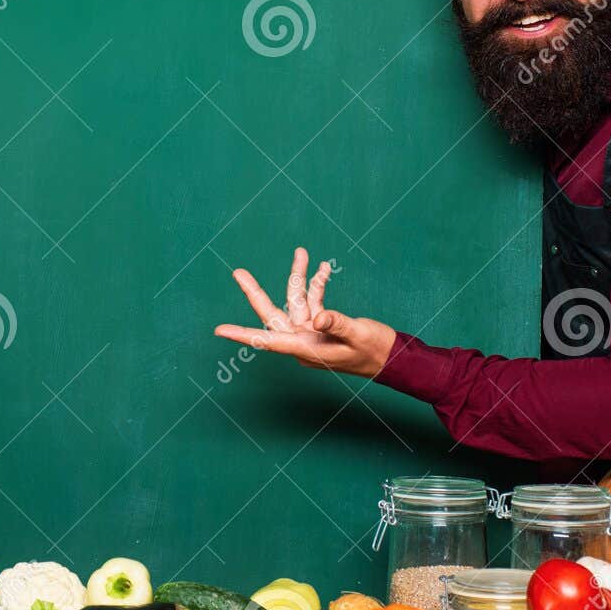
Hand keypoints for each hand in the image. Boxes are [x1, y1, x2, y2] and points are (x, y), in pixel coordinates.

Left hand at [213, 247, 396, 378]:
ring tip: (302, 252)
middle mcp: (303, 340)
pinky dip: (318, 284)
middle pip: (273, 313)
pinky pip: (314, 300)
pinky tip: (324, 268)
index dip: (242, 335)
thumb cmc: (374, 351)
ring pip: (296, 300)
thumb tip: (318, 316)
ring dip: (299, 277)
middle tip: (238, 272)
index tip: (219, 331)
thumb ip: (337, 324)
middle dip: (256, 291)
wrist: (391, 357)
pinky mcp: (322, 323)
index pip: (267, 341)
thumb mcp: (357, 336)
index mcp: (305, 348)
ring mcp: (311, 331)